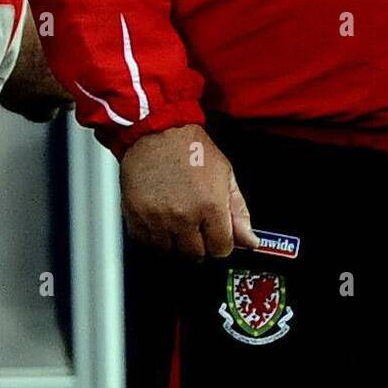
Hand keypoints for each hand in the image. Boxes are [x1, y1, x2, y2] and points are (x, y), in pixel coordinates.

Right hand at [120, 123, 260, 259]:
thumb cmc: (191, 149)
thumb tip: (250, 240)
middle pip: (195, 255)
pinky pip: (147, 244)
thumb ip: (238, 211)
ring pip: (170, 252)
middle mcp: (184, 217)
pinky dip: (154, 237)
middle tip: (196, 224)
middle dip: (199, 243)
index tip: (216, 235)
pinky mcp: (136, 218)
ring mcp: (158, 219)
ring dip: (175, 241)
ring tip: (177, 218)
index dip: (221, 243)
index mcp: (210, 206)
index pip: (221, 249)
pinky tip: (160, 218)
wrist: (157, 132)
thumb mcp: (225, 174)